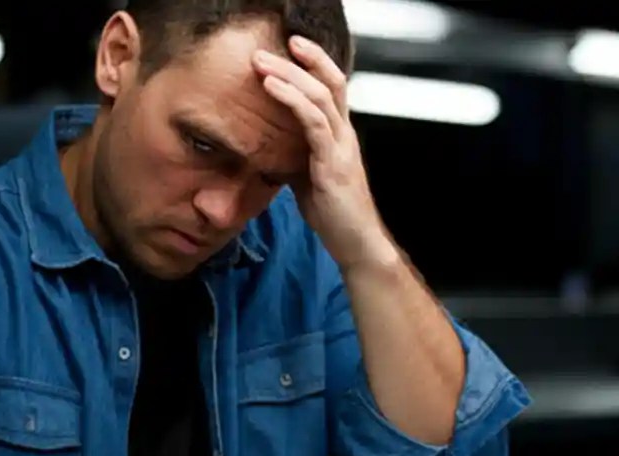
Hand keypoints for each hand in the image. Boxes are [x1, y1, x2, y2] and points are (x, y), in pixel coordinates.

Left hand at [253, 37, 394, 269]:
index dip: (313, 64)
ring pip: (321, 96)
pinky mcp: (333, 163)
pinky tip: (273, 89)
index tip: (288, 49)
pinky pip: (314, 122)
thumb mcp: (309, 178)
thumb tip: (268, 148)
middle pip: (330, 82)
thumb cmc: (334, 215)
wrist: (356, 244)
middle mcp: (346, 135)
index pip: (332, 88)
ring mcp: (342, 147)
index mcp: (341, 137)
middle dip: (300, 60)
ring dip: (288, 76)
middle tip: (266, 50)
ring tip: (261, 64)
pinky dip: (292, 100)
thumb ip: (296, 157)